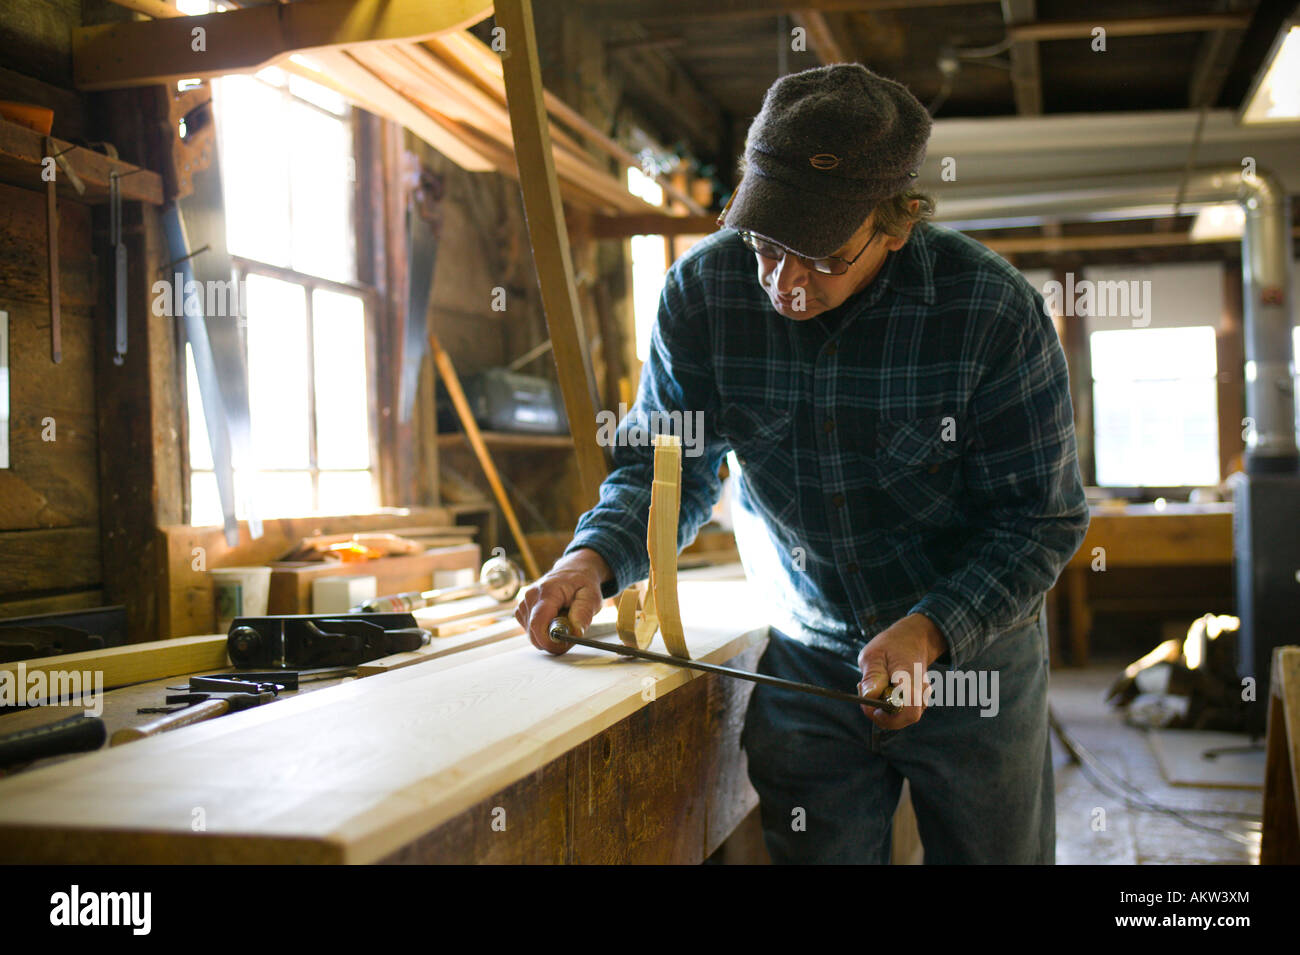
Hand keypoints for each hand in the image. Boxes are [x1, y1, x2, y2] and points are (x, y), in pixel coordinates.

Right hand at [515, 548, 611, 654]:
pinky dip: (542, 631)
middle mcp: (530, 596)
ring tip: (564, 622)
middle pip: (533, 632)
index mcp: (547, 591)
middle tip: (570, 635)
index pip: (538, 623)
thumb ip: (584, 614)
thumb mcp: (591, 597)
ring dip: (547, 636)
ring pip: (531, 633)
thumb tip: (576, 633)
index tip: (563, 646)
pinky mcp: (522, 609)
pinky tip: (553, 622)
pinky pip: (529, 629)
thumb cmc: (582, 583)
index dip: (547, 641)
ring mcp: (524, 602)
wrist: (573, 571)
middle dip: (551, 641)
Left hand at [857, 613, 947, 729]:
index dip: (887, 716)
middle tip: (864, 690)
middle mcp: (921, 693)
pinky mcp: (917, 703)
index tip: (870, 705)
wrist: (913, 640)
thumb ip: (872, 675)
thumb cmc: (892, 646)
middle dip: (878, 713)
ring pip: (899, 718)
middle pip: (902, 719)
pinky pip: (899, 713)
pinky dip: (885, 706)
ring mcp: (921, 699)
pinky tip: (879, 688)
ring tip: (872, 685)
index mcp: (911, 678)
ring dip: (880, 709)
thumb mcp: (874, 654)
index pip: (909, 709)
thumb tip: (869, 696)